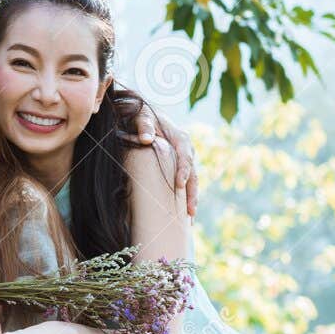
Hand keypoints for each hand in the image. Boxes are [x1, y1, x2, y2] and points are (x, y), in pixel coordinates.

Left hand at [114, 96, 197, 217]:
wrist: (144, 115)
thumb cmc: (143, 115)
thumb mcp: (142, 116)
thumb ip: (144, 125)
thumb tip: (146, 139)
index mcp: (180, 137)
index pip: (185, 155)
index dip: (184, 169)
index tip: (179, 183)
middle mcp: (186, 150)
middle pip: (193, 172)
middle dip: (192, 192)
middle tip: (191, 211)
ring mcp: (184, 159)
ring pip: (192, 181)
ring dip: (192, 198)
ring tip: (190, 218)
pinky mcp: (178, 167)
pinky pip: (185, 183)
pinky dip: (185, 197)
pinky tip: (184, 213)